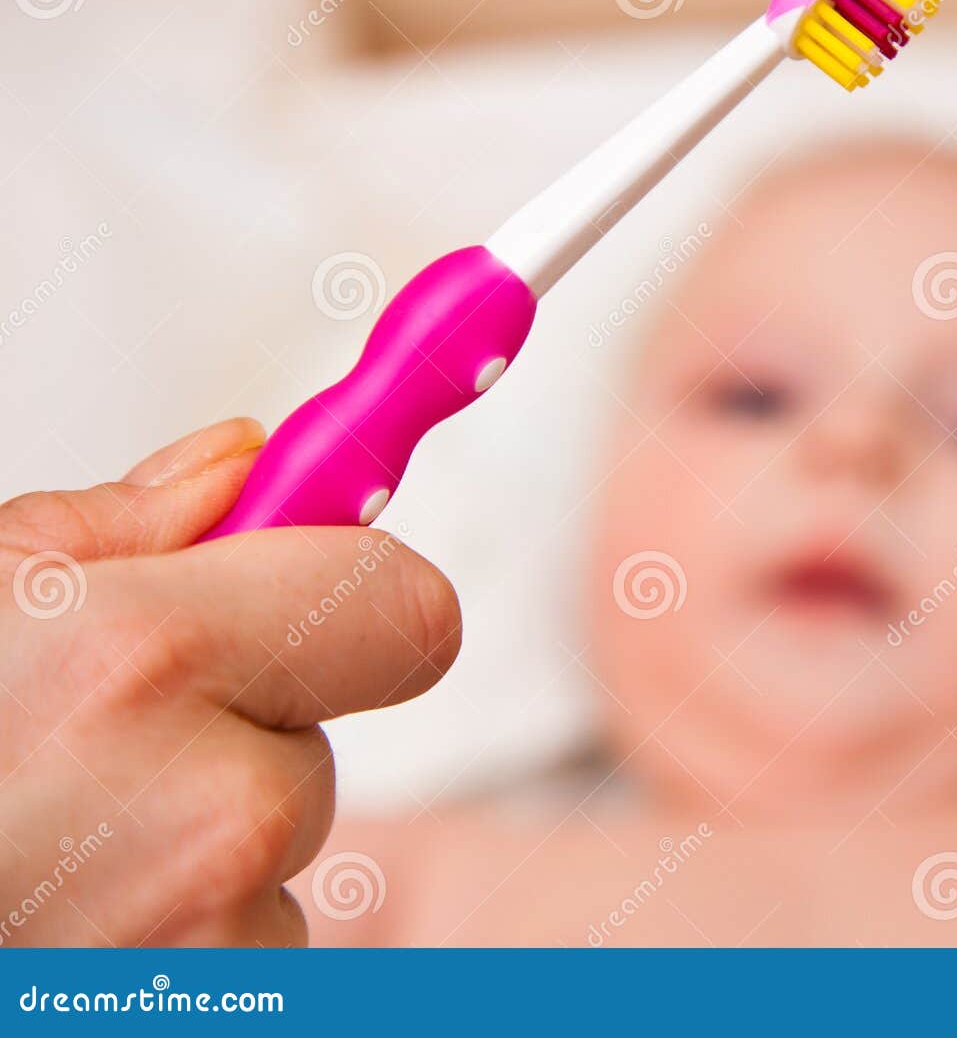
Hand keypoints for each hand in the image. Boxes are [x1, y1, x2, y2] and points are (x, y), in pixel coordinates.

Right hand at [0, 418, 460, 944]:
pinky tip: (75, 919)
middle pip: (330, 742)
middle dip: (248, 731)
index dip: (365, 597)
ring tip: (61, 844)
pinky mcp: (212, 1013)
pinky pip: (254, 943)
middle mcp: (208, 814)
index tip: (330, 592)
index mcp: (145, 663)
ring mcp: (209, 940)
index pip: (409, 609)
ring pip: (284, 851)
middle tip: (111, 744)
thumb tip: (249, 460)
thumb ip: (129, 525)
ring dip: (209, 839)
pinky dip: (188, 931)